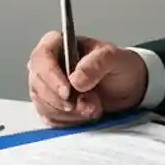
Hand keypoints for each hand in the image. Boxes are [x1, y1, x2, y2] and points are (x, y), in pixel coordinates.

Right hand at [25, 31, 147, 126]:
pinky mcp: (51, 106)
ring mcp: (47, 86)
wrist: (127, 89)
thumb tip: (76, 79)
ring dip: (68, 112)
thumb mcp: (115, 58)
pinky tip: (85, 116)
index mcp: (60, 44)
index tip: (67, 92)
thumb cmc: (119, 66)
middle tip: (89, 105)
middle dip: (62, 100)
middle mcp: (49, 64)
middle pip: (37, 83)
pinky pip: (49, 117)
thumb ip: (98, 63)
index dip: (50, 75)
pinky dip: (68, 121)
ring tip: (94, 108)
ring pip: (42, 103)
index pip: (42, 56)